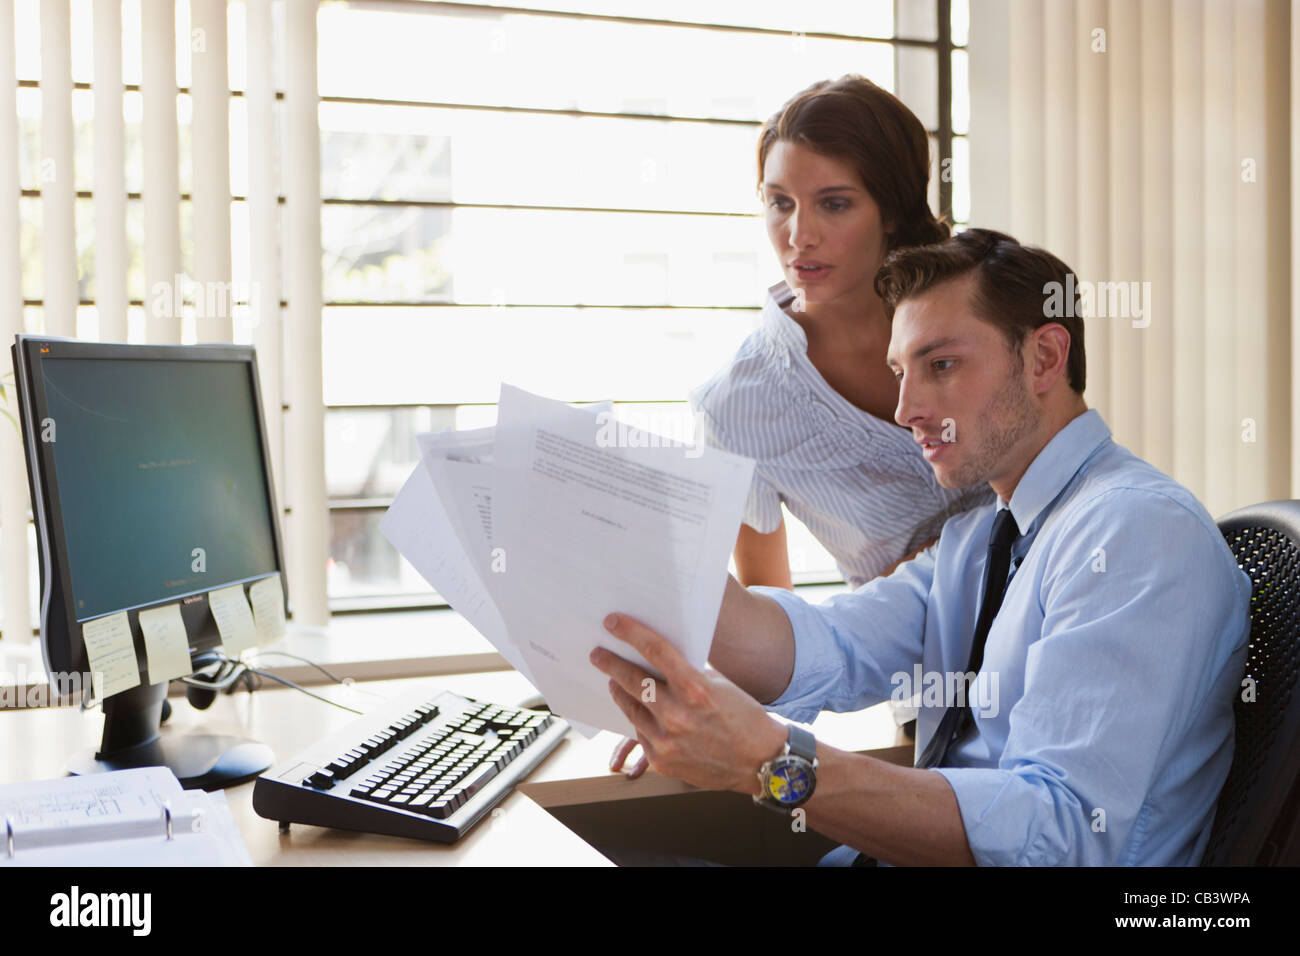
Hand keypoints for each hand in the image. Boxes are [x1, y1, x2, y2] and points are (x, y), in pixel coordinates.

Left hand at [589, 612, 786, 794]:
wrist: (760, 760)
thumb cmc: (742, 715)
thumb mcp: (718, 683)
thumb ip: (687, 670)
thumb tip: (655, 653)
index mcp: (695, 688)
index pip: (655, 651)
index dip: (631, 633)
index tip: (612, 622)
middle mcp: (677, 716)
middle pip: (632, 681)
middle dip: (611, 664)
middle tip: (598, 654)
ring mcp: (666, 742)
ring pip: (630, 709)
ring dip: (620, 692)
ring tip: (613, 681)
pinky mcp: (661, 761)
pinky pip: (640, 734)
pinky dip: (639, 720)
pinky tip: (638, 711)